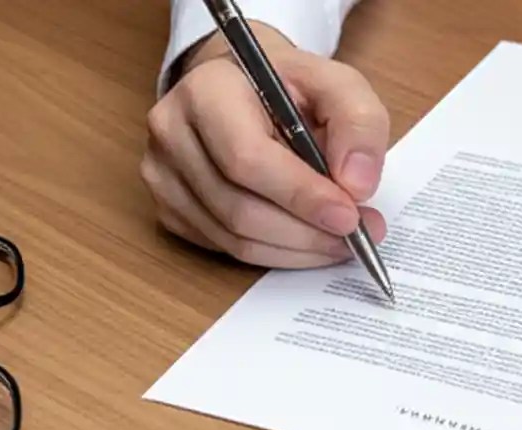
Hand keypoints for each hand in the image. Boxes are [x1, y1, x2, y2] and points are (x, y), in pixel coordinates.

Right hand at [142, 23, 389, 267]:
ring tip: (339, 240)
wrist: (245, 90)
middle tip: (356, 236)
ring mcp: (163, 174)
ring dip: (296, 250)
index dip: (301, 195)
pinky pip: (225, 249)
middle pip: (239, 209)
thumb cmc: (289, 88)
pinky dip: (275, 253)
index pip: (247, 158)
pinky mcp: (169, 207)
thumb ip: (359, 124)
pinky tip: (305, 238)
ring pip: (233, 238)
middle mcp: (172, 131)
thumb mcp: (337, 85)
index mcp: (207, 91)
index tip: (349, 217)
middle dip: (306, 233)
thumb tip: (356, 184)